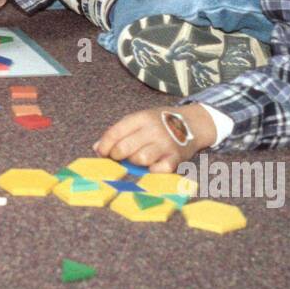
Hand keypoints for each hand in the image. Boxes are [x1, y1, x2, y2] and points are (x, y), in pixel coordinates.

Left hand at [92, 103, 216, 172]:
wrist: (192, 123)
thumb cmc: (160, 123)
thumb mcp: (140, 120)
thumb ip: (119, 132)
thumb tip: (97, 149)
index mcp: (142, 117)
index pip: (115, 132)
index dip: (104, 145)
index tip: (102, 152)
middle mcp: (154, 129)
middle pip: (124, 148)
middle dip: (116, 156)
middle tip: (118, 157)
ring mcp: (166, 144)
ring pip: (140, 159)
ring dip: (135, 162)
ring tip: (138, 159)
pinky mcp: (176, 158)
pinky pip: (158, 170)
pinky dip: (153, 170)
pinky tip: (153, 165)